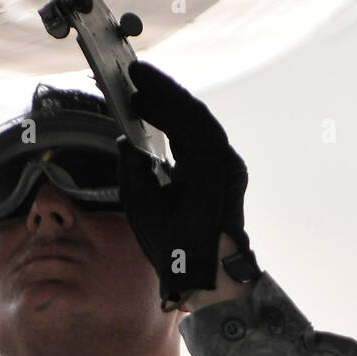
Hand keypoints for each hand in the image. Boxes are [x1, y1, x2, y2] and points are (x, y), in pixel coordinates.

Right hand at [118, 61, 251, 305]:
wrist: (213, 280)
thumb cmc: (178, 251)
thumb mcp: (143, 211)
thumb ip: (132, 171)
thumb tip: (127, 144)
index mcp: (209, 167)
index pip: (185, 115)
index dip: (160, 91)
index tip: (136, 75)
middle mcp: (225, 161)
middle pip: (194, 114)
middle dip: (164, 94)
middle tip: (134, 78)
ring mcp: (228, 168)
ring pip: (199, 124)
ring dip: (171, 109)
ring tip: (141, 98)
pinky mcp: (225, 175)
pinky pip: (202, 139)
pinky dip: (179, 126)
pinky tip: (159, 123)